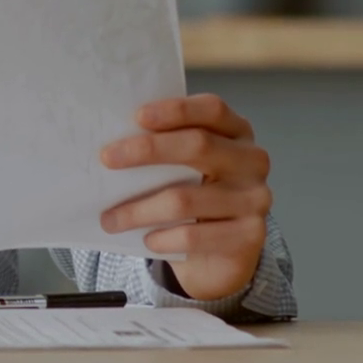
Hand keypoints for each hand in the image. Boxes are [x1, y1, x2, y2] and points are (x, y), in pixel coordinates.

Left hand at [98, 93, 272, 300]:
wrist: (224, 253)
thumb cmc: (195, 194)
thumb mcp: (187, 165)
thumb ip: (165, 147)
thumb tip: (113, 143)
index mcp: (237, 132)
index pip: (213, 109)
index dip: (176, 110)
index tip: (137, 116)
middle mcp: (253, 162)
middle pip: (199, 145)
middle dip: (146, 150)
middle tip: (106, 158)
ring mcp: (256, 200)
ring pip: (185, 199)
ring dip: (138, 210)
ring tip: (109, 219)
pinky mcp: (250, 236)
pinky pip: (193, 236)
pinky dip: (161, 238)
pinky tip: (146, 240)